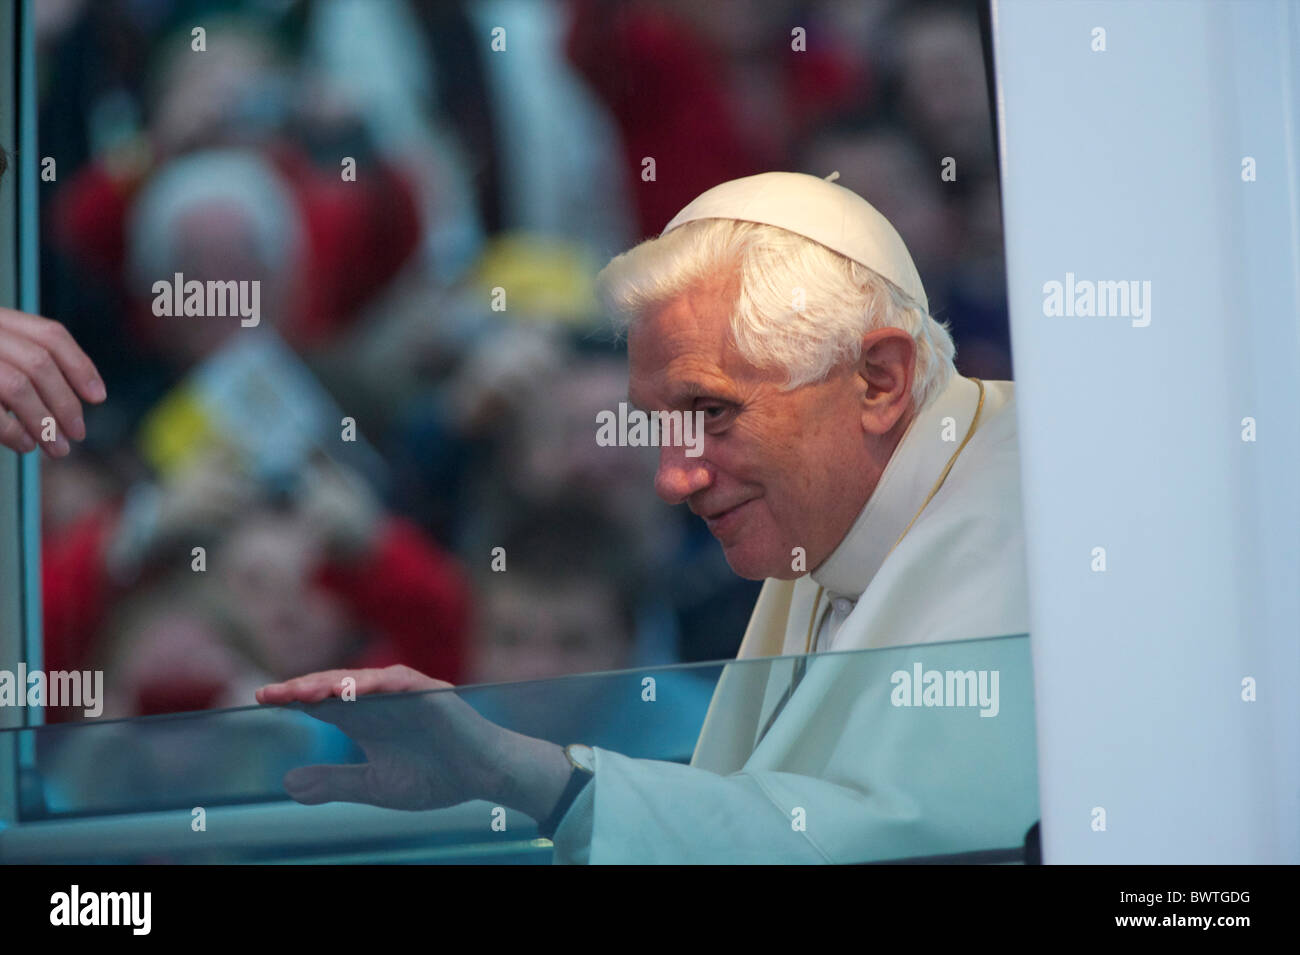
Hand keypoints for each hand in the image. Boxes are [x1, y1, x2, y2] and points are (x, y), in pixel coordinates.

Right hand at [0, 308, 105, 456]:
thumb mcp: (3, 354)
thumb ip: (28, 365)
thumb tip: (72, 409)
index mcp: (1, 319)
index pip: (51, 335)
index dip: (80, 366)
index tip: (99, 397)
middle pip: (39, 363)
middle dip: (65, 403)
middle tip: (78, 434)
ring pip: (18, 386)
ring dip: (44, 423)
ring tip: (57, 448)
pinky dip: (13, 431)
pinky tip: (26, 445)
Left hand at [256, 665, 571, 819]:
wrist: (485, 778)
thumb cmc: (436, 776)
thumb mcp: (374, 785)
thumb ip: (335, 781)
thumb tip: (287, 783)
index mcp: (364, 719)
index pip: (320, 703)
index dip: (291, 699)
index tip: (260, 700)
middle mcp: (380, 700)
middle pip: (334, 687)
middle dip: (303, 689)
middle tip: (273, 695)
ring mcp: (406, 693)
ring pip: (363, 680)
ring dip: (333, 684)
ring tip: (306, 692)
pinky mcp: (432, 692)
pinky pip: (403, 681)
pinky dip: (379, 683)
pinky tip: (356, 688)